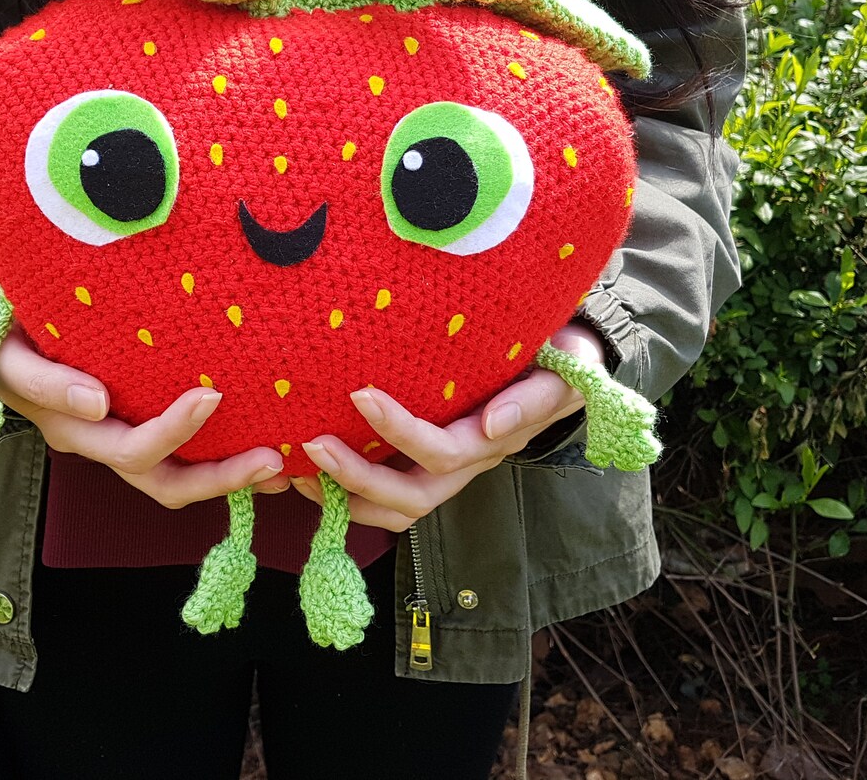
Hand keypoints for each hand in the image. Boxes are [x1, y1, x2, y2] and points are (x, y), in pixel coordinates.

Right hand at [0, 313, 288, 507]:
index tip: (210, 395)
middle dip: (223, 479)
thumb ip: (47, 382)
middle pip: (168, 484)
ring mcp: (124, 438)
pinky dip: (225, 455)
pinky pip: (185, 454)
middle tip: (274, 460)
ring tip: (284, 465)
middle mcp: (106, 444)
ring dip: (232, 477)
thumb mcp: (10, 359)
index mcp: (79, 433)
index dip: (175, 431)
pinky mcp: (140, 423)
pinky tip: (265, 440)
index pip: (134, 449)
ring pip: (181, 477)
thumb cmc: (1, 343)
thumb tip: (98, 402)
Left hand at [291, 322, 603, 530]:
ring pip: (396, 509)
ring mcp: (448, 470)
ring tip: (300, 470)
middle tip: (313, 445)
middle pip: (412, 495)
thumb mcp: (565, 367)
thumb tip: (493, 424)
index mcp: (495, 438)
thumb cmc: (560, 357)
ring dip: (346, 495)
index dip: (401, 431)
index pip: (444, 450)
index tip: (361, 394)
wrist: (566, 367)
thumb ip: (535, 396)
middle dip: (359, 477)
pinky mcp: (428, 465)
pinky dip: (346, 491)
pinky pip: (387, 496)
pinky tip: (308, 470)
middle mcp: (469, 463)